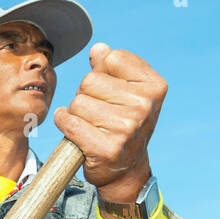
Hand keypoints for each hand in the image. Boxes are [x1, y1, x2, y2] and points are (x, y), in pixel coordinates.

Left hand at [53, 43, 166, 194]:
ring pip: (77, 102)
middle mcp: (145, 106)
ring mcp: (127, 128)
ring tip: (92, 125)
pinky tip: (75, 131)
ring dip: (76, 113)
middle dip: (86, 94)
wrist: (126, 169)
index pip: (111, 58)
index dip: (102, 73)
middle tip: (99, 113)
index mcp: (154, 86)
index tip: (111, 92)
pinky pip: (69, 122)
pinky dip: (65, 124)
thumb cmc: (123, 124)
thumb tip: (98, 49)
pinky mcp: (107, 148)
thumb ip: (112, 67)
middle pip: (90, 81)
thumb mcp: (127, 91)